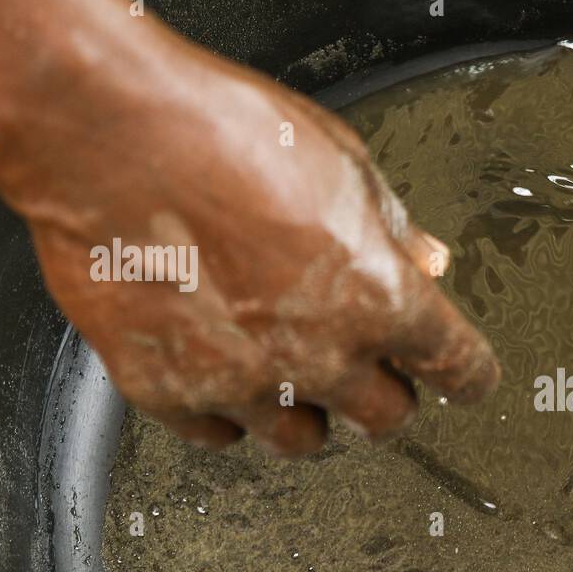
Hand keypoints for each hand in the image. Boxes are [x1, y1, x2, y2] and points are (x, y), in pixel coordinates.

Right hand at [24, 63, 499, 456]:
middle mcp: (320, 356)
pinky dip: (227, 412)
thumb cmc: (224, 131)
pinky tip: (221, 370)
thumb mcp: (343, 163)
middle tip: (369, 366)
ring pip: (303, 441)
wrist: (104, 130)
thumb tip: (428, 259)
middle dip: (386, 394)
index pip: (458, 368)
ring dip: (308, 412)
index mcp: (380, 298)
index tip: (464, 377)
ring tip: (288, 369)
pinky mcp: (168, 391)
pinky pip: (218, 434)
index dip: (468, 375)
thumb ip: (393, 227)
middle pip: (387, 418)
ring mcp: (242, 383)